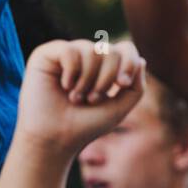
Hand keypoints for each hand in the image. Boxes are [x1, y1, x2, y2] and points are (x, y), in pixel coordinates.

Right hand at [15, 40, 145, 155]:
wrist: (55, 138)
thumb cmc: (85, 125)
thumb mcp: (118, 109)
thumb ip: (136, 87)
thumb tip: (141, 60)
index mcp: (102, 67)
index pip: (124, 49)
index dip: (128, 62)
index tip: (122, 84)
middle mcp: (85, 57)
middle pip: (110, 50)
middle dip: (106, 78)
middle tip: (91, 99)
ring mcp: (65, 54)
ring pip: (91, 50)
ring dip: (87, 80)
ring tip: (75, 98)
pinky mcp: (46, 55)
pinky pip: (69, 51)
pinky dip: (71, 73)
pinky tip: (64, 87)